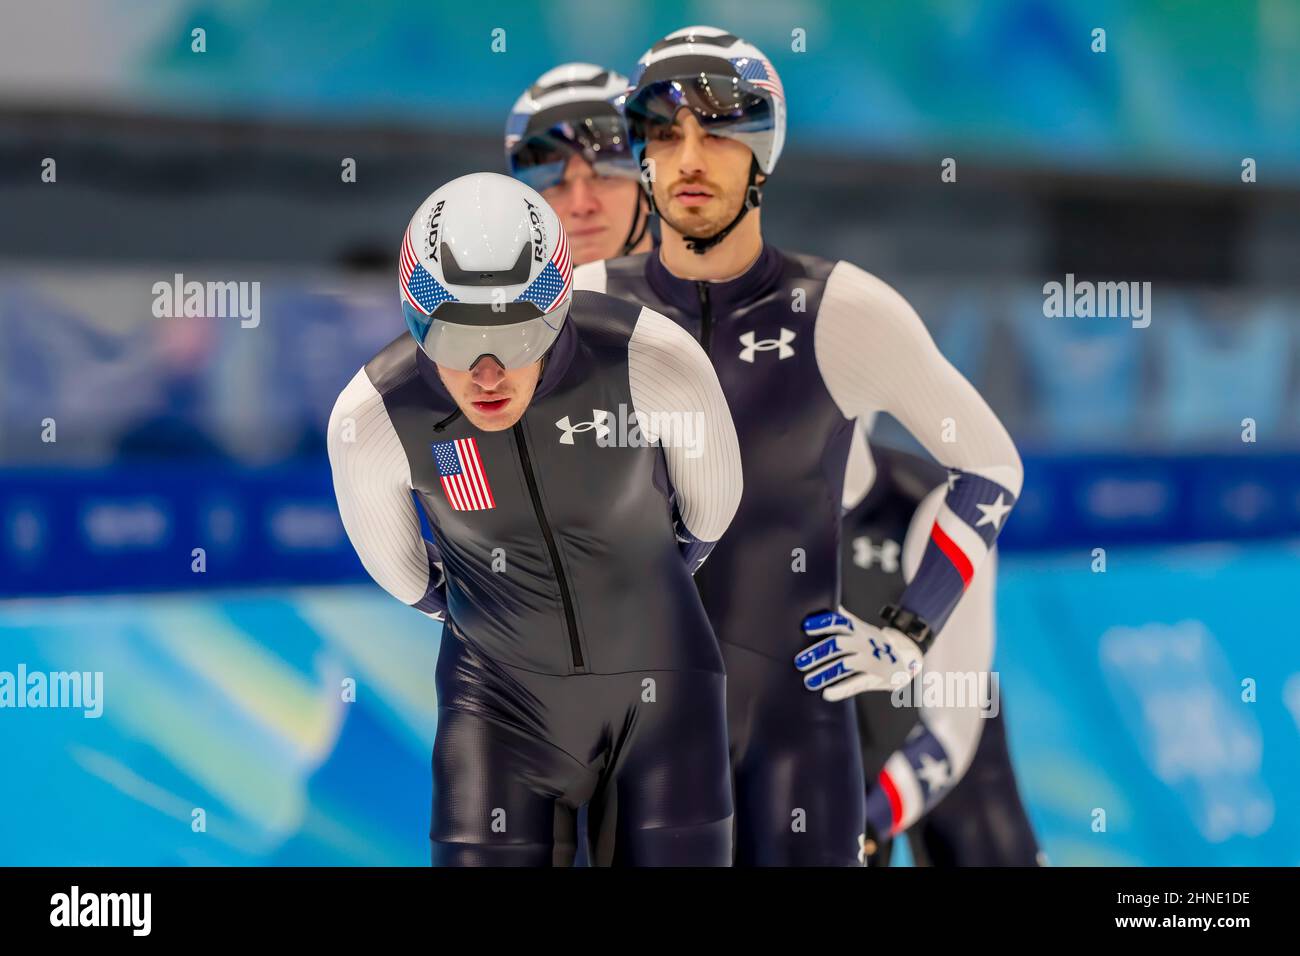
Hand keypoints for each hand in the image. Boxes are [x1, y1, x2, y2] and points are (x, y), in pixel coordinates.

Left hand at [794, 608, 921, 701]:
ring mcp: (870, 660)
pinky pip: (856, 684)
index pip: (839, 622)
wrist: (909, 657)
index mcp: (858, 630)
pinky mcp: (875, 676)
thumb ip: (845, 620)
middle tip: (799, 661)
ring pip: (844, 665)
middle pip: (838, 645)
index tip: (806, 626)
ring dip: (825, 673)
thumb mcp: (862, 628)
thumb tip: (830, 605)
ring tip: (808, 681)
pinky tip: (826, 694)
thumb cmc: (877, 642)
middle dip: (818, 652)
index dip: (823, 623)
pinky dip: (841, 690)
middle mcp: (863, 643)